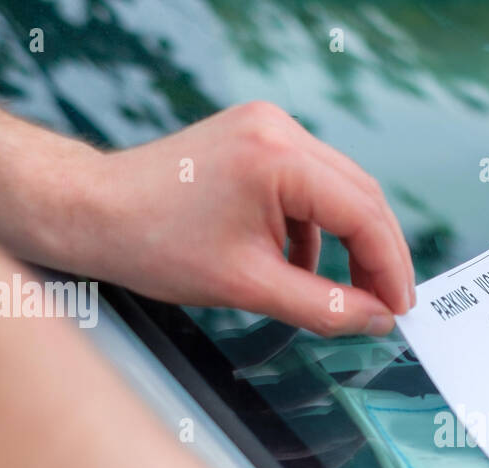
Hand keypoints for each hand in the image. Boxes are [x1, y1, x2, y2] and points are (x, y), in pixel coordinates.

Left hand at [82, 101, 414, 335]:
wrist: (90, 211)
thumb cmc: (152, 244)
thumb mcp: (249, 287)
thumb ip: (324, 306)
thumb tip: (375, 319)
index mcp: (278, 157)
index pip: (364, 214)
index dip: (390, 267)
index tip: (398, 309)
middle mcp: (278, 129)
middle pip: (361, 195)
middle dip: (379, 254)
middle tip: (386, 304)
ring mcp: (267, 127)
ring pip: (340, 189)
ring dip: (350, 240)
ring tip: (349, 291)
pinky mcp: (255, 138)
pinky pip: (309, 184)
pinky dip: (317, 227)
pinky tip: (304, 264)